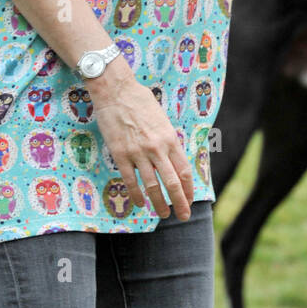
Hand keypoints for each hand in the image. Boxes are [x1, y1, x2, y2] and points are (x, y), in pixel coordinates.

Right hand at [88, 74, 195, 219]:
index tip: (190, 200)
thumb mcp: (162, 119)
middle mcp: (157, 148)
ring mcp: (138, 152)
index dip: (188, 189)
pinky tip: (140, 204)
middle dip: (180, 203)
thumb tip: (171, 157)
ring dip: (159, 203)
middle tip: (183, 217)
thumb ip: (167, 139)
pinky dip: (136, 195)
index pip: (184, 170)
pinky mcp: (121, 154)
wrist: (116, 90)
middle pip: (172, 182)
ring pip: (152, 185)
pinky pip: (130, 180)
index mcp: (170, 138)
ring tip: (163, 214)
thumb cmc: (140, 101)